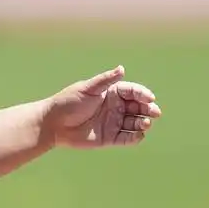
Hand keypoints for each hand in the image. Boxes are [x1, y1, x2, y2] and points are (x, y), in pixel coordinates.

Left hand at [45, 66, 161, 148]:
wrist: (53, 124)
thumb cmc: (68, 102)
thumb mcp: (87, 89)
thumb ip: (105, 80)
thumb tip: (122, 68)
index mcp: (112, 93)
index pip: (133, 92)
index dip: (143, 94)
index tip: (150, 98)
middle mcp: (116, 107)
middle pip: (138, 107)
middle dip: (148, 109)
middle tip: (155, 112)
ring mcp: (113, 123)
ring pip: (134, 123)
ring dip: (142, 123)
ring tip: (145, 124)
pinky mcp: (109, 138)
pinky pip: (126, 139)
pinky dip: (134, 138)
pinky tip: (138, 136)